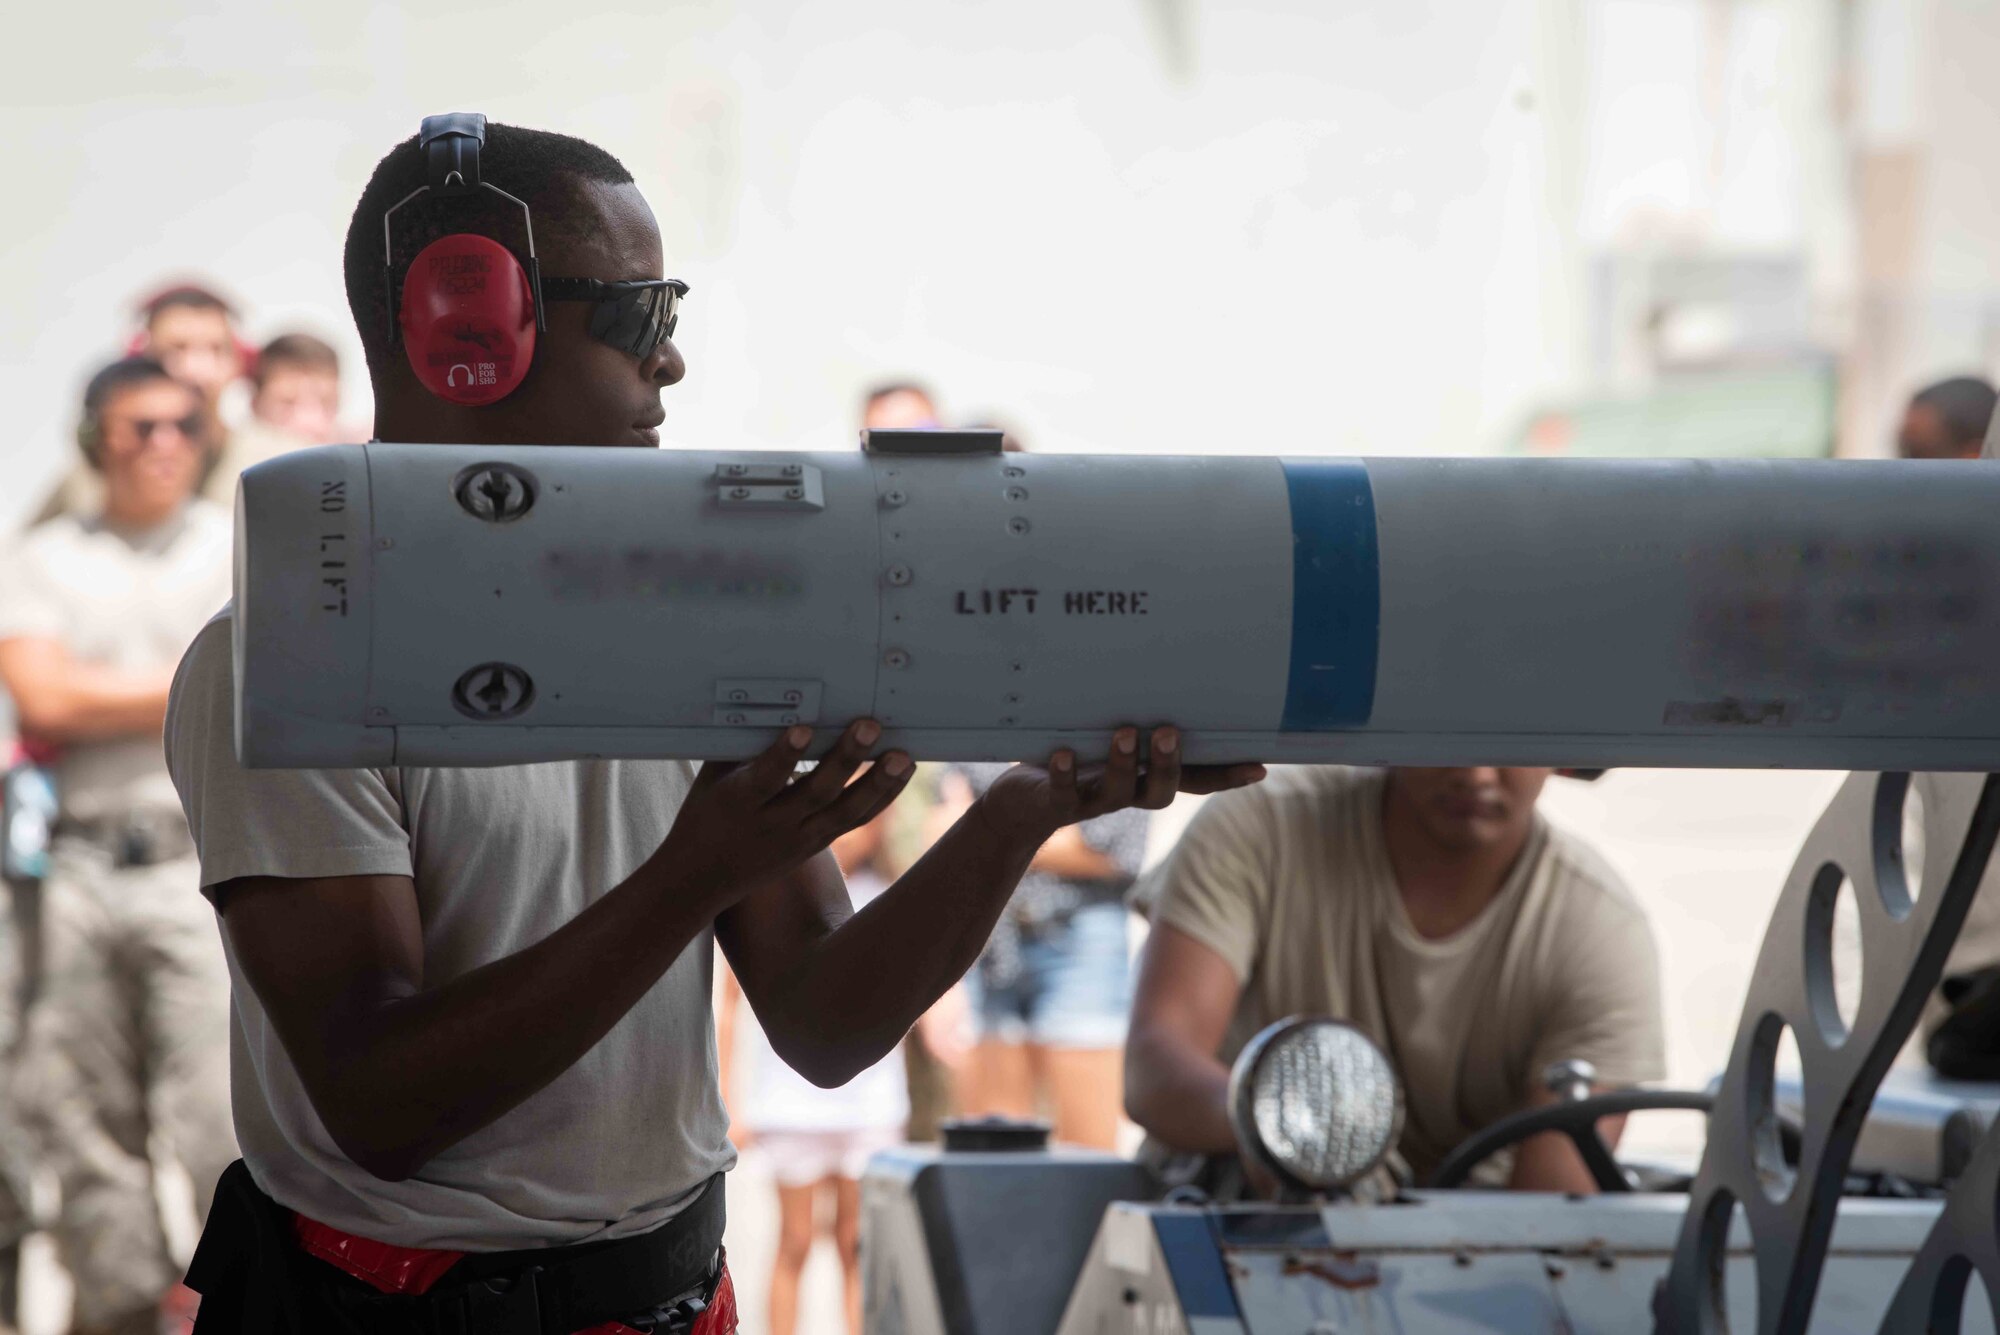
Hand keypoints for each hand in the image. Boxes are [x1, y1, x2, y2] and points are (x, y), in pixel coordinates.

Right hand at [651, 720, 913, 908]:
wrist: (701, 877)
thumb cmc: (706, 811)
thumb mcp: (712, 778)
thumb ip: (741, 744)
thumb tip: (768, 698)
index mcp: (738, 802)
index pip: (764, 778)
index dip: (784, 755)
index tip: (803, 729)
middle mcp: (772, 824)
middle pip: (815, 793)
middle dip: (845, 759)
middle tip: (869, 726)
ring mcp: (798, 839)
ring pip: (844, 813)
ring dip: (877, 783)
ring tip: (903, 756)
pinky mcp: (817, 845)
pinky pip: (854, 821)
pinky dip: (881, 797)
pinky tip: (902, 772)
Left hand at [975, 726, 1264, 843]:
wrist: (1018, 805)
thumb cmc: (1071, 757)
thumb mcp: (1105, 735)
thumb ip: (1134, 715)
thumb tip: (1165, 666)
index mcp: (1145, 776)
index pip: (1195, 779)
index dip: (1226, 776)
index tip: (1260, 767)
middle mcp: (1126, 792)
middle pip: (1160, 791)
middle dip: (1169, 764)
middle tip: (1171, 732)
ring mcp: (1092, 800)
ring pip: (1118, 792)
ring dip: (1123, 764)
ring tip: (1125, 733)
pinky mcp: (1055, 804)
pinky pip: (1064, 795)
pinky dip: (1066, 775)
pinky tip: (1065, 753)